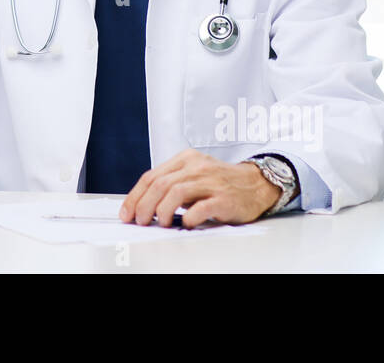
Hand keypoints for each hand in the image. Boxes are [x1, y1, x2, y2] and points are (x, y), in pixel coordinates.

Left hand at [118, 149, 280, 227]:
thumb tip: (141, 205)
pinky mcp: (224, 198)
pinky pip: (200, 208)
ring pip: (176, 192)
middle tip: (139, 222)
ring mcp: (211, 182)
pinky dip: (188, 218)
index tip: (126, 213)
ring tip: (159, 223)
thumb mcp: (193, 175)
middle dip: (143, 205)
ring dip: (161, 211)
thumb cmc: (220, 183)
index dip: (135, 196)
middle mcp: (197, 166)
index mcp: (185, 159)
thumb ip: (171, 183)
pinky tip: (185, 224)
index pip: (151, 176)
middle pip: (160, 184)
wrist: (256, 184)